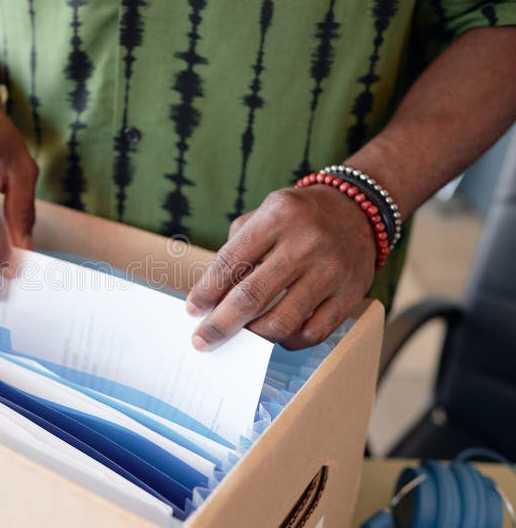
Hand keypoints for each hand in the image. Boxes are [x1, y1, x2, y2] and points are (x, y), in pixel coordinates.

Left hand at [186, 185, 376, 349]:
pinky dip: (288, 341)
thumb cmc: (298, 218)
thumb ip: (237, 251)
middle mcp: (306, 242)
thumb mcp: (265, 214)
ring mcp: (331, 270)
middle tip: (202, 339)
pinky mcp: (351, 293)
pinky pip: (312, 333)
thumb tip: (210, 300)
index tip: (192, 310)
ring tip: (242, 335)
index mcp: (278, 216)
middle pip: (251, 297)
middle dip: (220, 324)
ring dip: (253, 336)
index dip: (206, 292)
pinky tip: (276, 335)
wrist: (359, 210)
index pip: (230, 263)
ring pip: (281, 322)